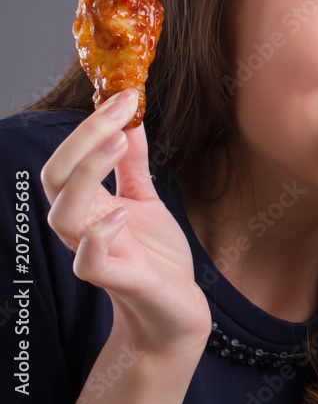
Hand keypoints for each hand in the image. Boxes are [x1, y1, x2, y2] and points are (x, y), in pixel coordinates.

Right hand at [40, 89, 210, 353]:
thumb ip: (132, 164)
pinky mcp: (120, 281)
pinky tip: (119, 215)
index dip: (89, 127)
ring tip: (117, 144)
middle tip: (118, 110)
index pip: (68, 160)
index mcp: (88, 205)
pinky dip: (98, 240)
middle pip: (57, 180)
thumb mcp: (145, 198)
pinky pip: (90, 264)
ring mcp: (98, 255)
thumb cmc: (154, 253)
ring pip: (65, 217)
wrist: (175, 307)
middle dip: (82, 141)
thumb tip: (128, 118)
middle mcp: (84, 228)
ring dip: (87, 176)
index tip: (123, 95)